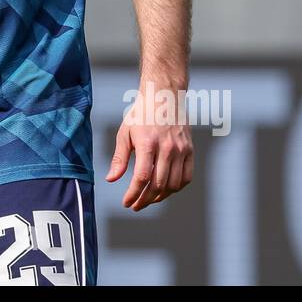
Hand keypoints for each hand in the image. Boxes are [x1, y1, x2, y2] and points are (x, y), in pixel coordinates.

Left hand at [104, 80, 193, 210]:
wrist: (164, 96)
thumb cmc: (142, 114)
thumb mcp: (125, 133)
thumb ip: (119, 158)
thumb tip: (111, 179)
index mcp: (148, 143)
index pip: (142, 177)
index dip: (134, 194)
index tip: (127, 202)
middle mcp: (167, 148)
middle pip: (158, 184)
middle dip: (145, 200)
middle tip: (136, 205)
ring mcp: (181, 150)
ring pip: (173, 184)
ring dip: (160, 197)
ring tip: (148, 199)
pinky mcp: (190, 150)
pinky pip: (186, 177)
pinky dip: (176, 188)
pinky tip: (165, 190)